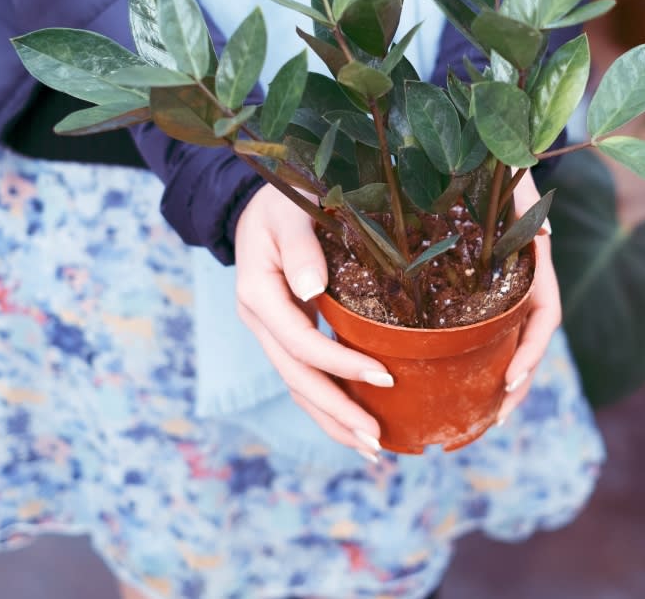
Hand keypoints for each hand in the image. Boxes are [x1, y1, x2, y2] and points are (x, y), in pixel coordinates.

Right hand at [233, 186, 391, 462]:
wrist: (263, 197)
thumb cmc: (284, 197)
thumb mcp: (290, 211)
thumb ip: (301, 247)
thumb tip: (311, 290)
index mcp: (258, 292)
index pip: (302, 342)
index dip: (342, 364)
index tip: (386, 377)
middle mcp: (259, 318)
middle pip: (297, 378)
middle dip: (337, 412)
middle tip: (377, 442)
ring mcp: (270, 329)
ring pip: (298, 385)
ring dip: (332, 419)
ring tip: (371, 448)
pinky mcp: (285, 331)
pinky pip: (305, 374)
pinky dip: (328, 401)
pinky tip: (356, 423)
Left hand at [496, 171, 559, 426]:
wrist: (493, 160)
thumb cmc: (504, 172)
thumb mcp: (517, 186)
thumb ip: (529, 205)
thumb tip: (546, 236)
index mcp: (537, 269)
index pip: (544, 319)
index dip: (531, 352)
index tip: (511, 378)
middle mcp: (525, 287)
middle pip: (528, 345)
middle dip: (517, 386)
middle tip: (496, 420)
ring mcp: (505, 294)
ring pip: (509, 346)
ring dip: (501, 385)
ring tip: (482, 421)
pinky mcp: (481, 296)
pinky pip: (485, 334)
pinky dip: (478, 363)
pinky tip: (458, 389)